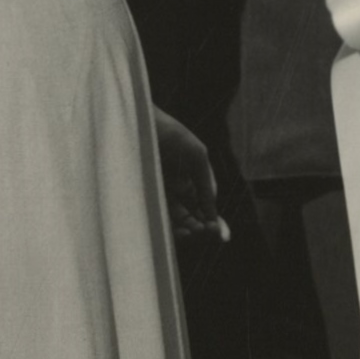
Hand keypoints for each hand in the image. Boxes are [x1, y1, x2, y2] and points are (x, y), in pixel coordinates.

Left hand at [154, 109, 229, 248]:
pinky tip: (182, 229)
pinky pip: (157, 216)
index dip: (213, 222)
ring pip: (174, 221)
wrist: (137, 121)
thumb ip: (206, 182)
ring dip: (187, 230)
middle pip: (190, 217)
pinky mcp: (141, 197)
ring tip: (194, 231)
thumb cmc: (168, 133)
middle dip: (200, 227)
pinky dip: (170, 227)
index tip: (222, 237)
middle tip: (206, 231)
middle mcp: (172, 190)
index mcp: (187, 179)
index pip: (203, 207)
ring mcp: (157, 194)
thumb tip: (213, 212)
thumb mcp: (196, 155)